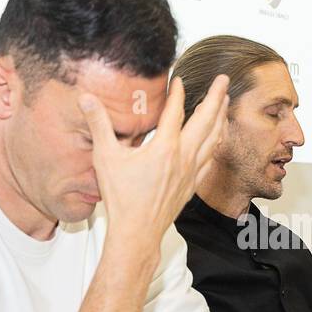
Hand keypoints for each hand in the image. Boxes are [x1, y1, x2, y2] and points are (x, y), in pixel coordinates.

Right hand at [85, 75, 228, 251]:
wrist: (137, 232)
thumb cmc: (122, 199)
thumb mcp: (105, 158)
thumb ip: (98, 125)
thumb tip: (86, 99)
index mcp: (164, 148)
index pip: (175, 111)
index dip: (177, 92)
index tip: (178, 79)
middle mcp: (183, 157)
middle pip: (206, 120)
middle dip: (216, 97)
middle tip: (224, 80)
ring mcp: (191, 172)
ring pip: (214, 139)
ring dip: (221, 118)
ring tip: (225, 103)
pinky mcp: (193, 185)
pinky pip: (211, 159)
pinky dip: (217, 144)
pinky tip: (218, 140)